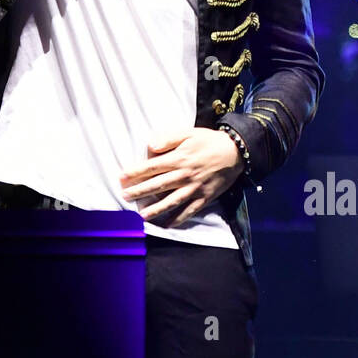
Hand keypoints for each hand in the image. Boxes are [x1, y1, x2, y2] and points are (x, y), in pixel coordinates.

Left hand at [119, 127, 243, 226]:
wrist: (235, 152)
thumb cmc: (209, 141)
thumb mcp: (188, 133)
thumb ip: (168, 139)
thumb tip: (150, 146)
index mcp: (179, 158)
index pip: (152, 167)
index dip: (135, 173)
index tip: (121, 178)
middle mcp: (185, 175)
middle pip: (157, 185)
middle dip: (139, 191)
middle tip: (124, 196)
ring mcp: (195, 188)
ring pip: (171, 201)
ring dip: (155, 209)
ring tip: (142, 215)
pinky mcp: (205, 197)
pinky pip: (190, 211)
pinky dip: (179, 219)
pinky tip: (168, 224)